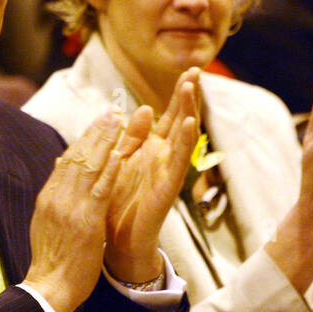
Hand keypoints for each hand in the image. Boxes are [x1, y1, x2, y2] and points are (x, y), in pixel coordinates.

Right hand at [24, 112, 123, 311]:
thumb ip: (55, 194)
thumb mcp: (46, 222)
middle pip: (77, 157)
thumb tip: (59, 165)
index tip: (98, 125)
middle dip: (96, 134)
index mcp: (48, 197)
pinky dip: (109, 169)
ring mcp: (70, 207)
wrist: (49, 286)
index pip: (67, 161)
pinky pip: (100, 189)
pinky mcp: (85, 220)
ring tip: (119, 122)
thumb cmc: (52, 259)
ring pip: (88, 167)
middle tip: (111, 114)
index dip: (84, 141)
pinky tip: (120, 154)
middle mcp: (56, 197)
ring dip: (105, 142)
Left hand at [104, 68, 198, 282]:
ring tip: (192, 87)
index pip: (166, 115)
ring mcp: (167, 170)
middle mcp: (162, 157)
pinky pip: (178, 162)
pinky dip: (184, 142)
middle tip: (196, 70)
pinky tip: (188, 124)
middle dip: (187, 96)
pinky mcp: (168, 186)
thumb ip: (127, 138)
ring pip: (182, 137)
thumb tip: (138, 109)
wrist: (116, 241)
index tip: (188, 70)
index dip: (176, 94)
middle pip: (178, 119)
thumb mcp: (117, 162)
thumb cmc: (115, 203)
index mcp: (149, 149)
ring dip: (187, 111)